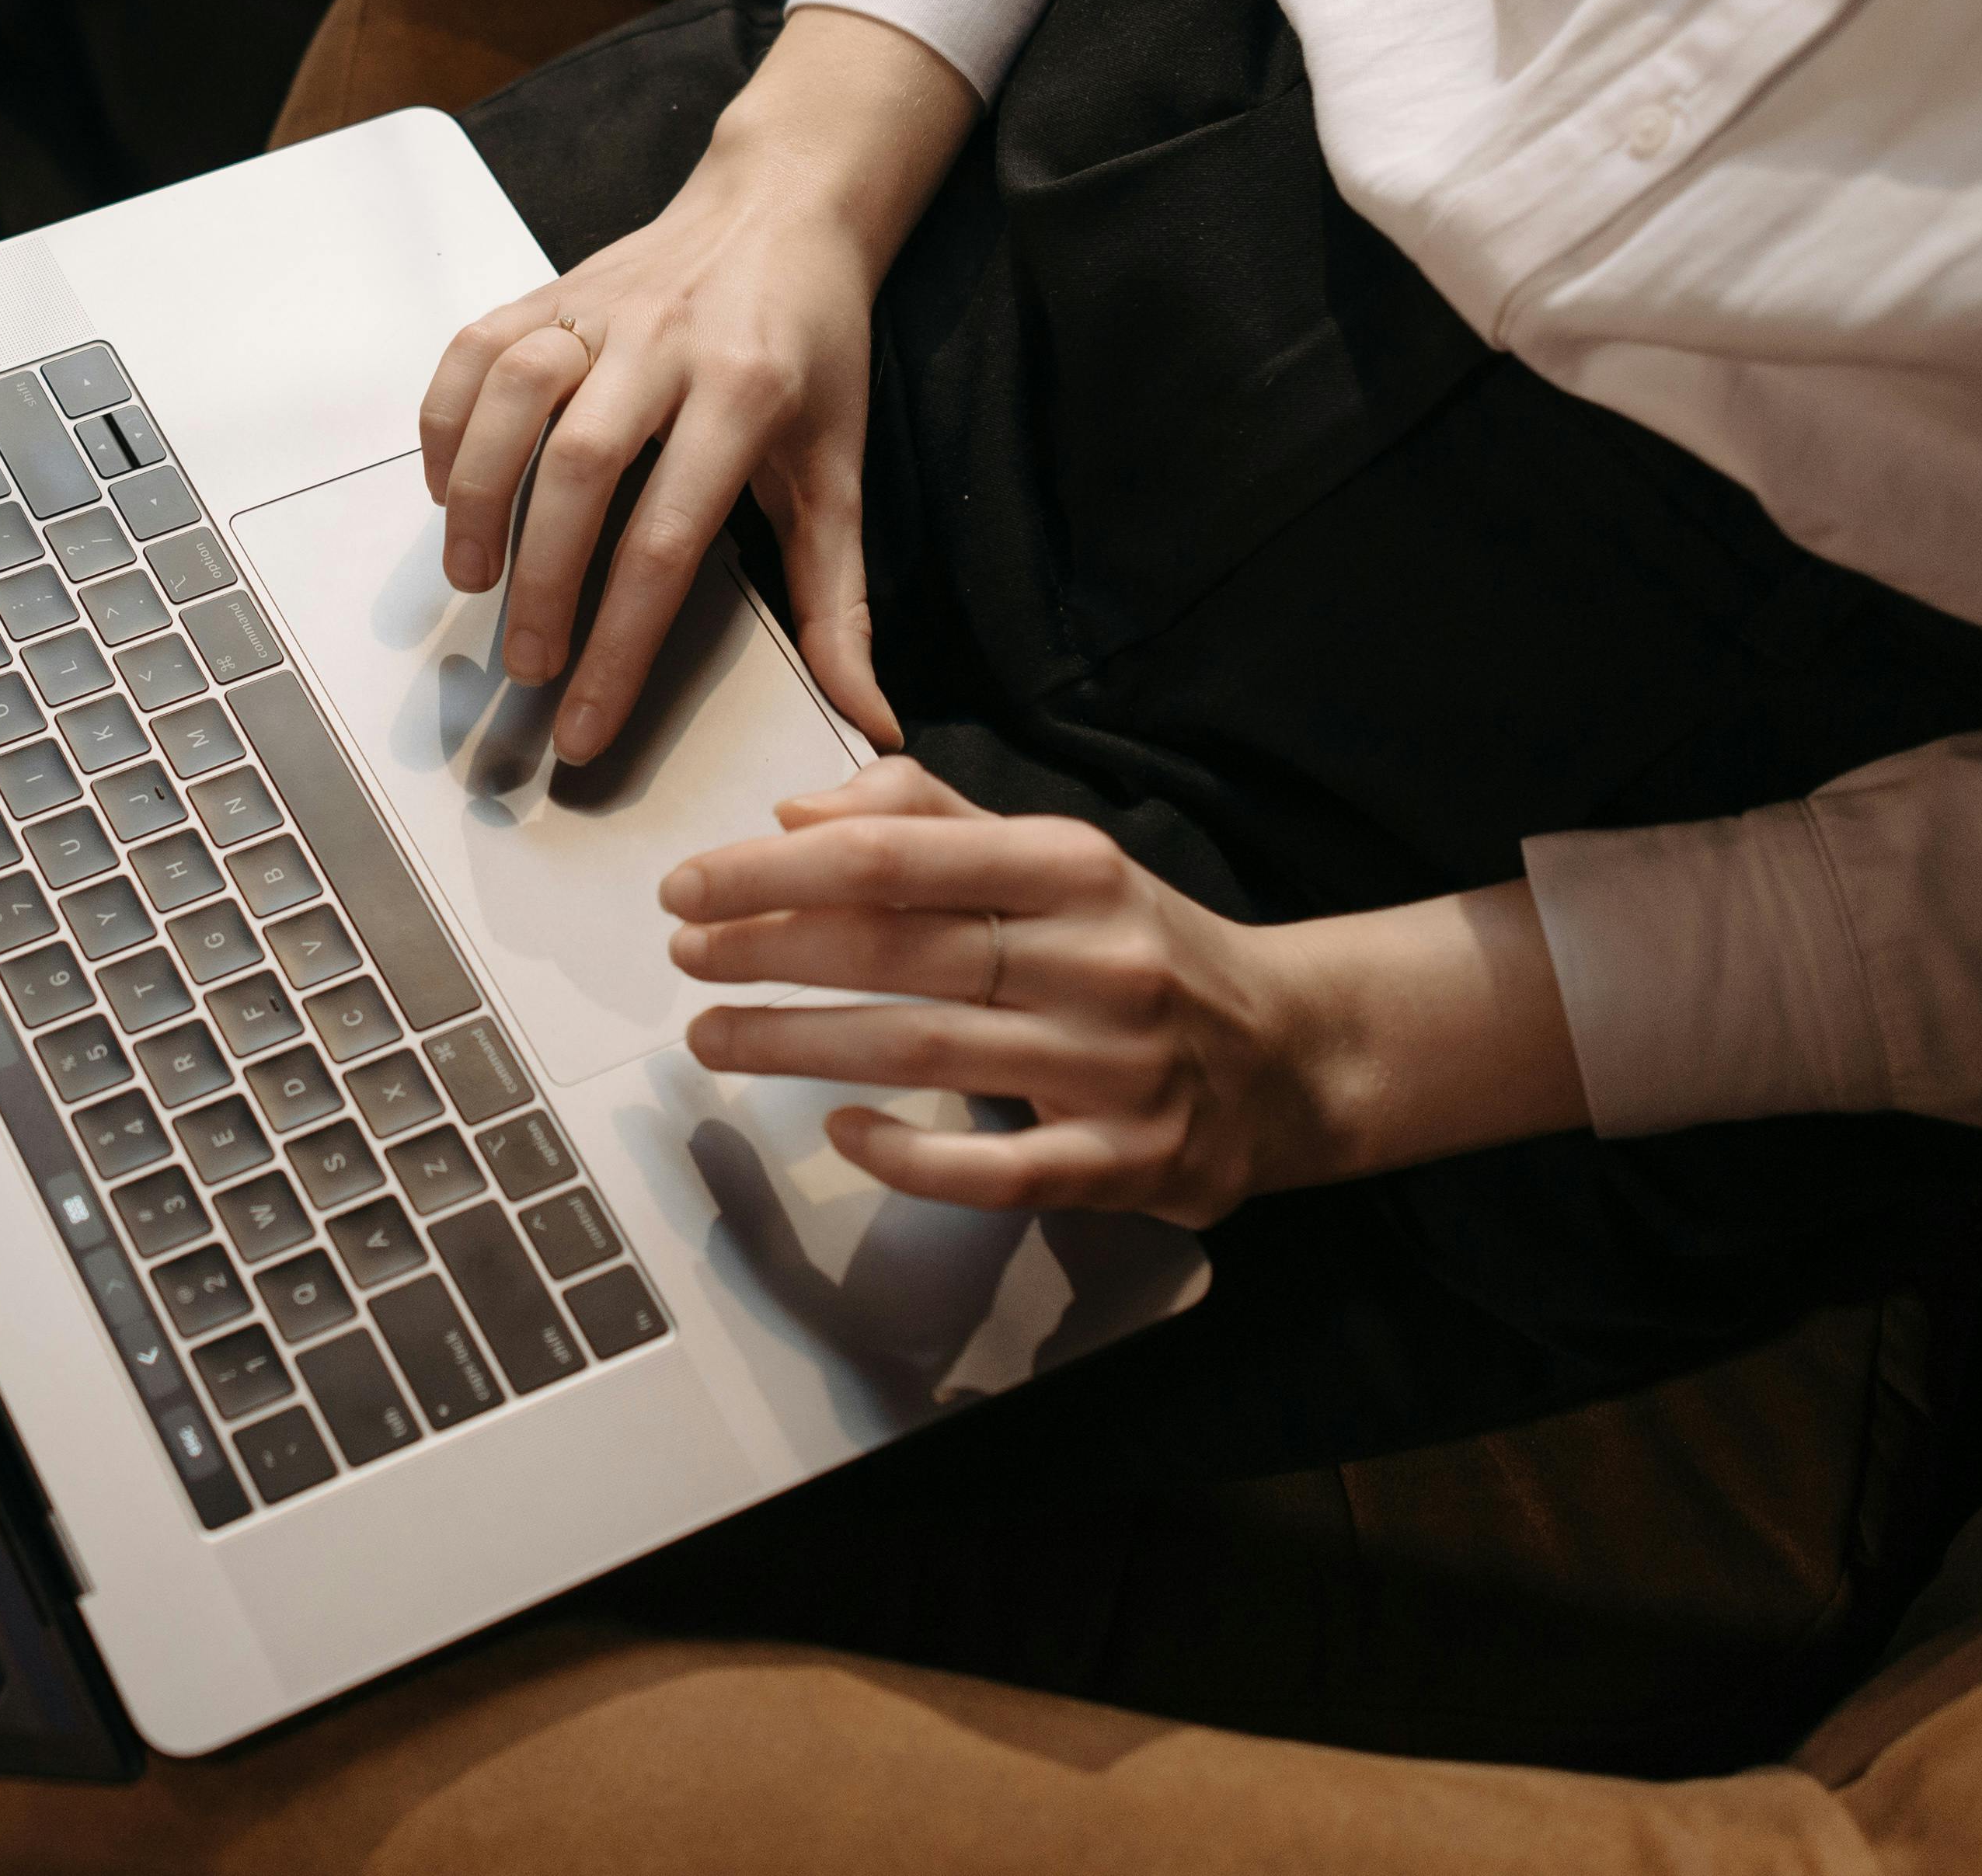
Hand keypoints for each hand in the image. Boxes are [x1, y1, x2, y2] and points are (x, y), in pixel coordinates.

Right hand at [421, 8, 974, 759]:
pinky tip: (451, 490)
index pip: (668, 540)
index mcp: (748, 393)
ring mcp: (597, 307)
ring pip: (512, 395)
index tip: (583, 725)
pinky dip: (448, 423)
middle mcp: (665, 342)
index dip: (619, 645)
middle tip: (525, 665)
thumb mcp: (841, 471)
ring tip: (472, 579)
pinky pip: (472, 351)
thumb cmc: (814, 348)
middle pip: (580, 468)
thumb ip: (839, 600)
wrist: (783, 205)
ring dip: (480, 498)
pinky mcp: (549, 288)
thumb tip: (869, 719)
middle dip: (540, 582)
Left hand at [659, 758, 1586, 1225]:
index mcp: (1073, 867)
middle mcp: (1097, 959)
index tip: (689, 882)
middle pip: (896, 950)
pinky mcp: (1127, 1162)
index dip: (774, 871)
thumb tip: (799, 813)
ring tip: (710, 1037)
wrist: (1299, 1052)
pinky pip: (999, 1168)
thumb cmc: (1142, 945)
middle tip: (683, 955)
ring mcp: (1114, 1066)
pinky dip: (910, 1151)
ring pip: (925, 1051)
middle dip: (767, 952)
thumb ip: (927, 818)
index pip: (894, 856)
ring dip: (798, 1044)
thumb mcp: (1055, 859)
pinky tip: (840, 1132)